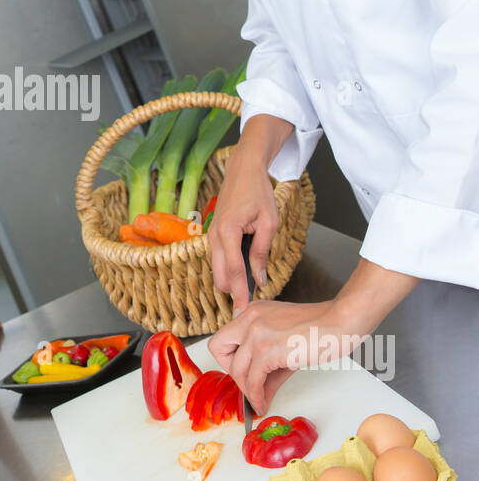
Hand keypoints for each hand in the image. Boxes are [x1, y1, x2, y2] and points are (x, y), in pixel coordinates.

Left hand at [207, 299, 365, 415]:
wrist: (341, 323)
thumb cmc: (319, 330)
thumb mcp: (284, 343)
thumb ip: (267, 366)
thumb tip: (258, 394)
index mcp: (252, 312)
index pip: (223, 337)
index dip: (230, 358)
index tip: (244, 372)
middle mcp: (250, 319)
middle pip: (218, 348)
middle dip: (232, 371)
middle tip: (249, 385)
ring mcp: (256, 333)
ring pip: (236, 369)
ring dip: (246, 390)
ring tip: (259, 400)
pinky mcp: (267, 349)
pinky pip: (253, 381)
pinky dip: (256, 396)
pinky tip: (264, 403)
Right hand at [208, 149, 279, 311]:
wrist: (243, 171)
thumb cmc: (257, 192)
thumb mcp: (268, 222)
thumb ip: (261, 251)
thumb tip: (259, 277)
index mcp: (228, 232)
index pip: (233, 271)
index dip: (239, 293)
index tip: (243, 310)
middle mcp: (214, 236)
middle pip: (219, 275)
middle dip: (231, 291)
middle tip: (247, 305)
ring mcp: (211, 235)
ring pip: (217, 269)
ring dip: (230, 280)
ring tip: (249, 290)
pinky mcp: (213, 234)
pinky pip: (219, 259)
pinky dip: (228, 269)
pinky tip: (243, 273)